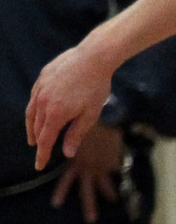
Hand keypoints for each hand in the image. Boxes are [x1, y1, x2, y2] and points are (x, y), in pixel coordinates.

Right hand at [25, 37, 117, 170]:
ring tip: (34, 136)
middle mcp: (43, 102)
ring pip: (31, 112)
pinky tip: (38, 112)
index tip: (39, 166)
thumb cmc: (96, 87)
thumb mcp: (90, 115)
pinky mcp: (42, 78)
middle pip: (36, 127)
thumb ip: (76, 134)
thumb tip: (67, 153)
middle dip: (38, 141)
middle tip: (40, 151)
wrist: (94, 57)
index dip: (42, 154)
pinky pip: (34, 97)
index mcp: (55, 114)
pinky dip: (34, 109)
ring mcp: (40, 88)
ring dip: (32, 126)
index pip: (45, 140)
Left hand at [50, 122, 124, 222]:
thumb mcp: (78, 138)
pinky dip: (120, 170)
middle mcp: (90, 169)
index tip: (56, 204)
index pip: (67, 181)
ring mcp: (104, 168)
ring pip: (107, 186)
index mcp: (77, 163)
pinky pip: (119, 169)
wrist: (107, 120)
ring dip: (110, 194)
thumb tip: (72, 155)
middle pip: (88, 191)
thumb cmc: (90, 127)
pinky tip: (126, 172)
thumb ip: (76, 148)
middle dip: (89, 206)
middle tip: (91, 220)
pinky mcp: (116, 164)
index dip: (62, 192)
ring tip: (114, 201)